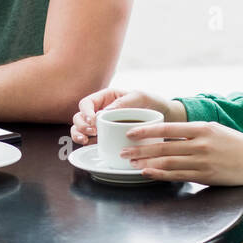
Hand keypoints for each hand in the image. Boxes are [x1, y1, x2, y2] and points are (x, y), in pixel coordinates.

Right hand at [70, 88, 186, 144]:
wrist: (164, 118)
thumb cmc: (152, 103)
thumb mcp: (140, 97)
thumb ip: (124, 102)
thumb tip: (104, 112)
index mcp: (106, 98)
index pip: (87, 102)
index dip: (85, 111)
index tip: (92, 120)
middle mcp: (100, 111)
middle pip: (79, 116)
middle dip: (80, 124)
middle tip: (91, 132)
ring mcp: (101, 125)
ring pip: (80, 128)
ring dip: (77, 134)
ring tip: (84, 141)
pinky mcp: (105, 137)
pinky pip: (90, 140)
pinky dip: (84, 143)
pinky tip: (87, 145)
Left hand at [122, 120, 242, 186]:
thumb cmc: (235, 144)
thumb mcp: (214, 129)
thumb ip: (191, 131)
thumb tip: (165, 134)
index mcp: (202, 128)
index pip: (167, 128)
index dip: (146, 131)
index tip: (130, 133)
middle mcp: (201, 144)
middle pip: (164, 146)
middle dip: (140, 149)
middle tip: (123, 151)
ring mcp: (203, 161)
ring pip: (168, 162)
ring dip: (147, 162)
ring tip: (131, 163)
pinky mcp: (206, 176)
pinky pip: (178, 175)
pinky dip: (160, 174)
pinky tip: (148, 172)